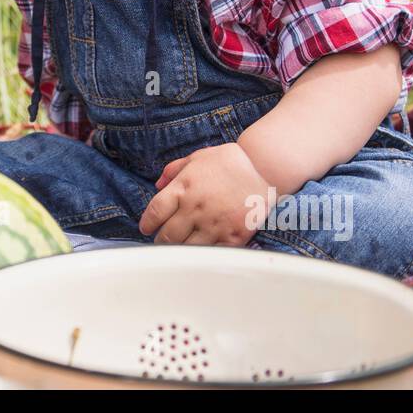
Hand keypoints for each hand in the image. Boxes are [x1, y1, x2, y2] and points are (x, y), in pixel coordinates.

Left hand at [139, 142, 273, 245]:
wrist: (265, 168)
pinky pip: (211, 253)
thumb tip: (157, 185)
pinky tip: (200, 251)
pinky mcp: (232, 236)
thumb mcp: (197, 157)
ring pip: (187, 248)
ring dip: (180, 250)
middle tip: (161, 240)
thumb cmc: (230, 161)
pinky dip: (203, 254)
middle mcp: (195, 208)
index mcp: (183, 188)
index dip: (147, 224)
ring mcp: (214, 224)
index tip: (147, 228)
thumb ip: (173, 170)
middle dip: (161, 240)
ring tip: (179, 248)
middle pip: (167, 235)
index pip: (155, 212)